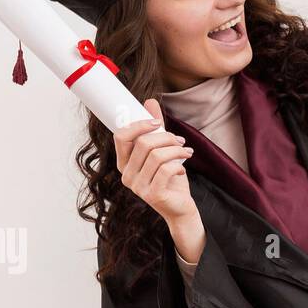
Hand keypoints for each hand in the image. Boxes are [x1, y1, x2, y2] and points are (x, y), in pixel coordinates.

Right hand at [114, 98, 197, 225]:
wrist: (180, 206)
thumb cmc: (169, 177)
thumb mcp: (162, 149)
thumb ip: (155, 128)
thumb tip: (149, 102)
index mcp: (124, 163)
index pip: (121, 136)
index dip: (139, 125)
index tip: (158, 122)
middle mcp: (126, 175)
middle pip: (143, 143)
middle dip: (167, 137)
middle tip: (180, 141)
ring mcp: (137, 187)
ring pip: (157, 155)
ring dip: (177, 150)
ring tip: (186, 152)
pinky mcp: (153, 195)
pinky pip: (166, 170)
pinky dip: (179, 164)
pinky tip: (182, 168)